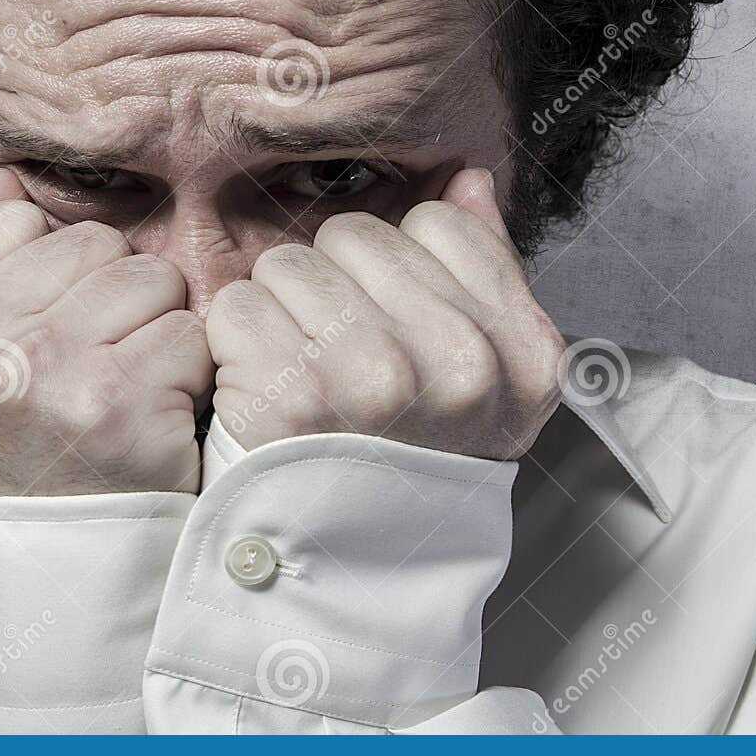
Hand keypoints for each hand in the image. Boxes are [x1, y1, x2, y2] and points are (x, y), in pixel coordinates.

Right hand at [0, 167, 211, 494]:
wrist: (41, 579)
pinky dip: (188, 378)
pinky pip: (189, 334)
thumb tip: (7, 179)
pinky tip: (153, 421)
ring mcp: (38, 373)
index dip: (52, 273)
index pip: (18, 220)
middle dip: (111, 300)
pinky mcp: (116, 405)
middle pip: (93, 244)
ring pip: (150, 279)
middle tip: (93, 371)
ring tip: (124, 392)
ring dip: (155, 333)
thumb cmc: (5, 462)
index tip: (42, 336)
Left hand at [205, 168, 564, 458]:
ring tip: (300, 377)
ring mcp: (376, 380)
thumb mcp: (482, 381)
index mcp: (522, 354)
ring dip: (278, 313)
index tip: (393, 328)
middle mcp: (459, 365)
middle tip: (337, 359)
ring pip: (287, 264)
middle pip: (353, 236)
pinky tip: (261, 392)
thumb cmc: (406, 461)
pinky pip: (235, 306)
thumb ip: (483, 272)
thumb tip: (465, 179)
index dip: (396, 266)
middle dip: (332, 284)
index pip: (436, 223)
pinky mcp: (291, 398)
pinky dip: (233, 345)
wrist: (346, 577)